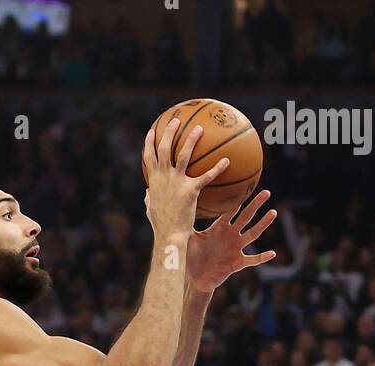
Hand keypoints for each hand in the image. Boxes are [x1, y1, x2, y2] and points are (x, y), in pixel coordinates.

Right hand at [142, 119, 229, 243]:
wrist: (169, 236)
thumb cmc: (161, 226)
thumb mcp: (151, 210)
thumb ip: (149, 199)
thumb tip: (147, 193)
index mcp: (154, 181)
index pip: (148, 157)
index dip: (149, 143)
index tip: (153, 131)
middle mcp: (163, 178)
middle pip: (164, 148)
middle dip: (169, 132)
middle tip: (175, 120)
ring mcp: (176, 183)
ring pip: (183, 155)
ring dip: (191, 140)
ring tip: (199, 128)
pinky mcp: (190, 191)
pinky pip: (206, 176)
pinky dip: (217, 168)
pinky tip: (227, 160)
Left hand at [186, 189, 276, 292]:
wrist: (195, 279)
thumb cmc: (192, 257)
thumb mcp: (189, 238)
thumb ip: (187, 223)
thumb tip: (177, 206)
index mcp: (220, 228)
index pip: (230, 211)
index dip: (237, 200)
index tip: (244, 186)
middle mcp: (231, 236)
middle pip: (246, 217)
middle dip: (256, 205)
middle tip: (266, 192)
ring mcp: (236, 249)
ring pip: (252, 234)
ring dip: (263, 224)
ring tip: (273, 212)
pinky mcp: (237, 263)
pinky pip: (252, 260)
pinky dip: (262, 257)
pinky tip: (273, 253)